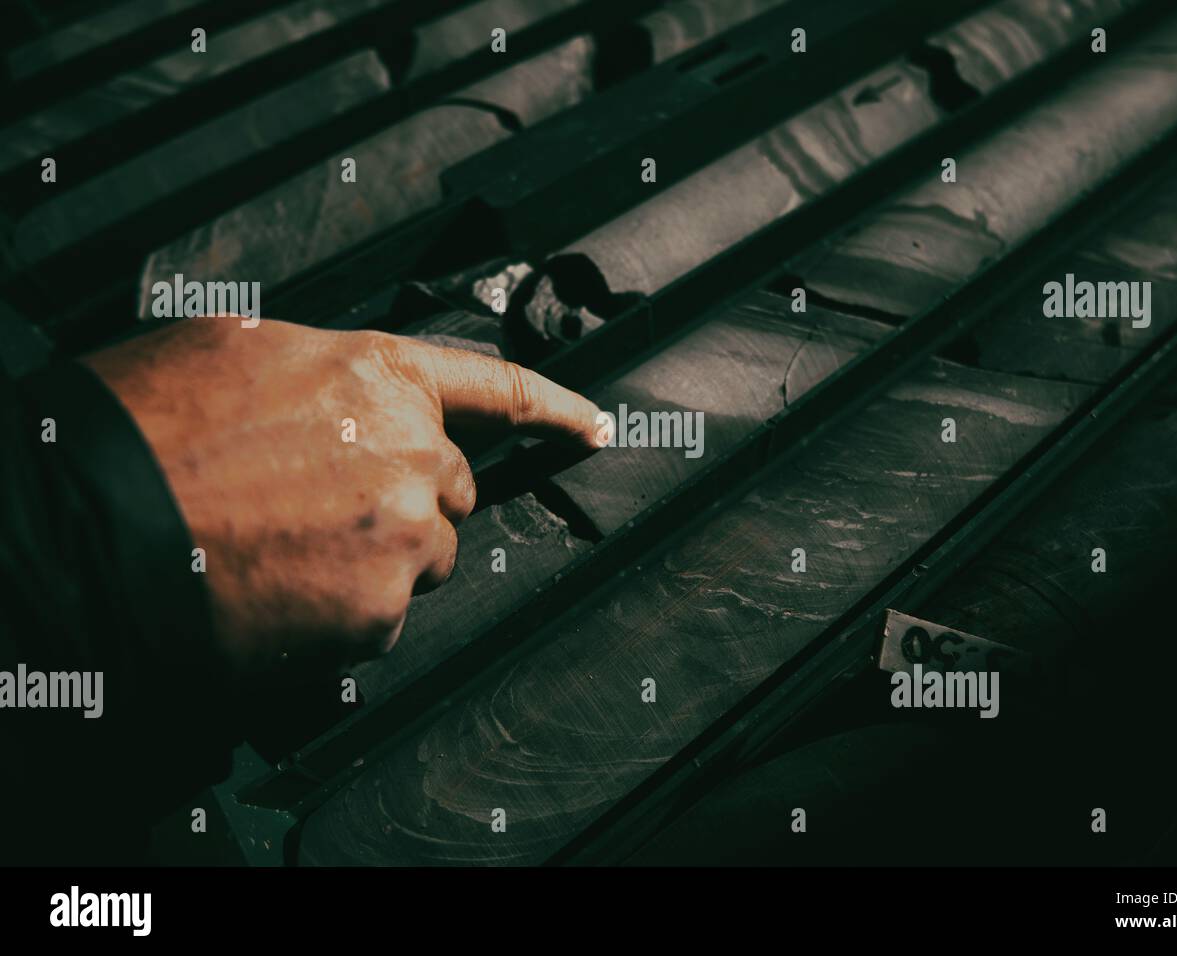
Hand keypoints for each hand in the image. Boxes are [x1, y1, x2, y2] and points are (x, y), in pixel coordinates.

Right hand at [82, 316, 600, 678]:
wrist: (90, 526)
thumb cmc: (144, 434)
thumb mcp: (235, 351)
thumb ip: (324, 373)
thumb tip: (344, 398)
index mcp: (377, 375)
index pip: (495, 389)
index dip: (552, 407)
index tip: (595, 426)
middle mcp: (411, 449)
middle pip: (449, 493)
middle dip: (404, 504)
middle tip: (316, 512)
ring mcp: (403, 532)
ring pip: (420, 560)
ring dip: (374, 562)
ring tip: (283, 551)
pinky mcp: (381, 608)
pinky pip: (381, 616)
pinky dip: (341, 614)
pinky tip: (279, 593)